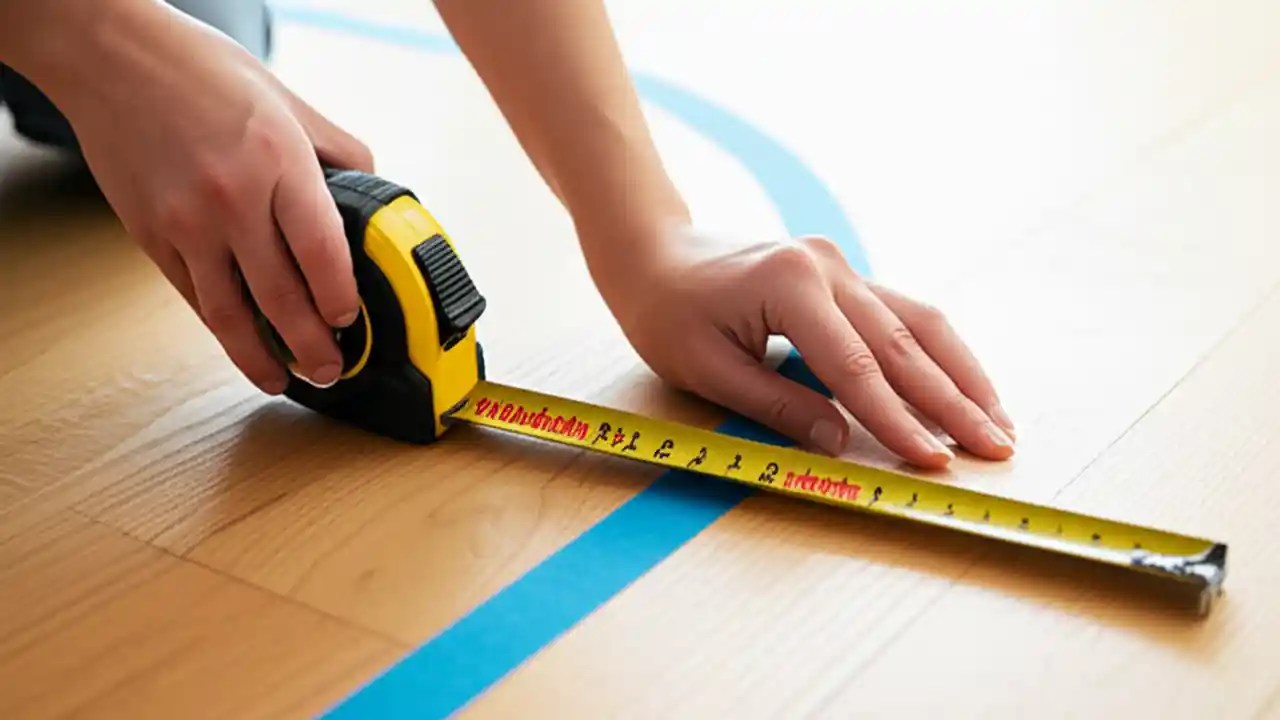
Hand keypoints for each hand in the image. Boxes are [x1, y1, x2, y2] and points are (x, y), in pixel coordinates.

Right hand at [37, 1, 372, 392]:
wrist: (111, 56)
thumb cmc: (201, 71)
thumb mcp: (289, 102)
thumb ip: (338, 152)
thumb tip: (372, 197)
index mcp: (277, 161)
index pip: (321, 251)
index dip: (340, 297)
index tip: (351, 320)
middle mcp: (231, 198)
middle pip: (280, 296)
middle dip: (310, 346)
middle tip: (330, 370)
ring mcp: (186, 223)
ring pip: (230, 314)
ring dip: (260, 358)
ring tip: (285, 380)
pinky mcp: (150, 236)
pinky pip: (193, 297)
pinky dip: (220, 329)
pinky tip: (240, 345)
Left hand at [608, 228, 1015, 468]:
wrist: (654, 253)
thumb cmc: (667, 314)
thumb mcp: (706, 371)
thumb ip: (778, 407)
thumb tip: (844, 445)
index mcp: (791, 286)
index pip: (858, 369)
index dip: (899, 421)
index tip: (935, 462)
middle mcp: (828, 268)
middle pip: (905, 345)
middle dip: (954, 402)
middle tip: (997, 448)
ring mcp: (841, 266)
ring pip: (920, 322)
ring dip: (962, 374)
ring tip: (999, 421)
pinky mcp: (844, 275)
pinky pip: (903, 315)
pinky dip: (937, 353)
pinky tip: (962, 385)